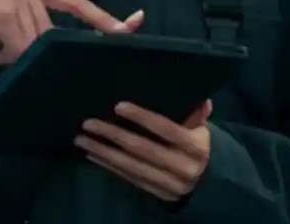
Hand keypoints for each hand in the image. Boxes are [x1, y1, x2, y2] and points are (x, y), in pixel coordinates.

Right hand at [0, 0, 134, 63]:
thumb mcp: (0, 6)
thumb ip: (22, 22)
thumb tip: (32, 51)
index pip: (75, 0)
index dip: (101, 16)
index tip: (128, 27)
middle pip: (51, 34)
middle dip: (33, 51)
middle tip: (2, 53)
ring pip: (35, 45)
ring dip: (13, 55)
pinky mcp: (8, 14)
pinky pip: (17, 49)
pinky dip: (3, 57)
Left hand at [75, 100, 212, 201]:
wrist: (209, 181)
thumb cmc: (197, 143)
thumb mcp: (201, 127)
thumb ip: (196, 111)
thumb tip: (197, 95)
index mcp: (195, 147)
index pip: (167, 129)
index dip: (142, 117)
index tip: (118, 106)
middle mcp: (184, 167)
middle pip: (143, 149)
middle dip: (113, 135)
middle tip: (89, 123)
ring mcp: (170, 184)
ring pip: (131, 166)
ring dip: (103, 152)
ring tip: (81, 139)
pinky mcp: (157, 194)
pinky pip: (129, 178)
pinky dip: (109, 166)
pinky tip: (92, 154)